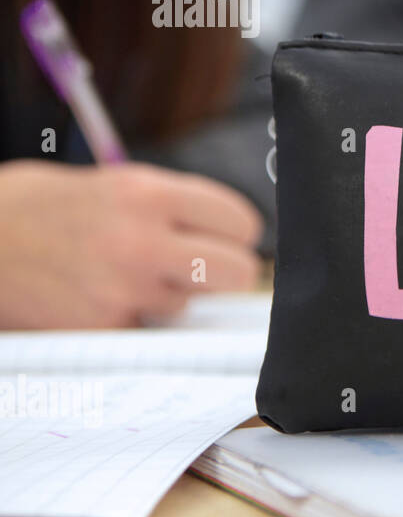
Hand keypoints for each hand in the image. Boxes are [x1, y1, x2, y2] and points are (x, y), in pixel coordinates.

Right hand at [0, 160, 263, 328]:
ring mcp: (121, 290)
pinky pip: (147, 330)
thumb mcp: (117, 185)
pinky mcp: (101, 329)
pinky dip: (132, 319)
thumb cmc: (48, 208)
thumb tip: (235, 239)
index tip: (228, 239)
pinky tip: (99, 297)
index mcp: (148, 194)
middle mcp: (140, 241)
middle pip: (238, 272)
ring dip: (169, 295)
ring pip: (189, 305)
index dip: (237, 234)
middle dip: (227, 273)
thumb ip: (177, 208)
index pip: (241, 222)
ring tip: (123, 275)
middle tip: (204, 269)